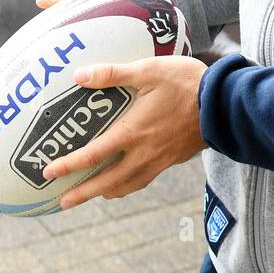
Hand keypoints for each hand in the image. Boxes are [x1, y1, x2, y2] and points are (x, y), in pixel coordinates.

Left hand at [41, 57, 207, 207]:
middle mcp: (143, 152)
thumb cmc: (186, 83)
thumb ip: (114, 73)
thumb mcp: (149, 70)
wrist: (224, 103)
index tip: (49, 172)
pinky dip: (128, 186)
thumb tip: (80, 75)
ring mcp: (159, 159)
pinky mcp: (172, 159)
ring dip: (106, 192)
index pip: (94, 154)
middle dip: (83, 193)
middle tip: (62, 202)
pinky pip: (144, 180)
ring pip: (127, 185)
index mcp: (133, 131)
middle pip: (107, 181)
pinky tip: (126, 182)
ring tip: (93, 195)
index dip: (69, 165)